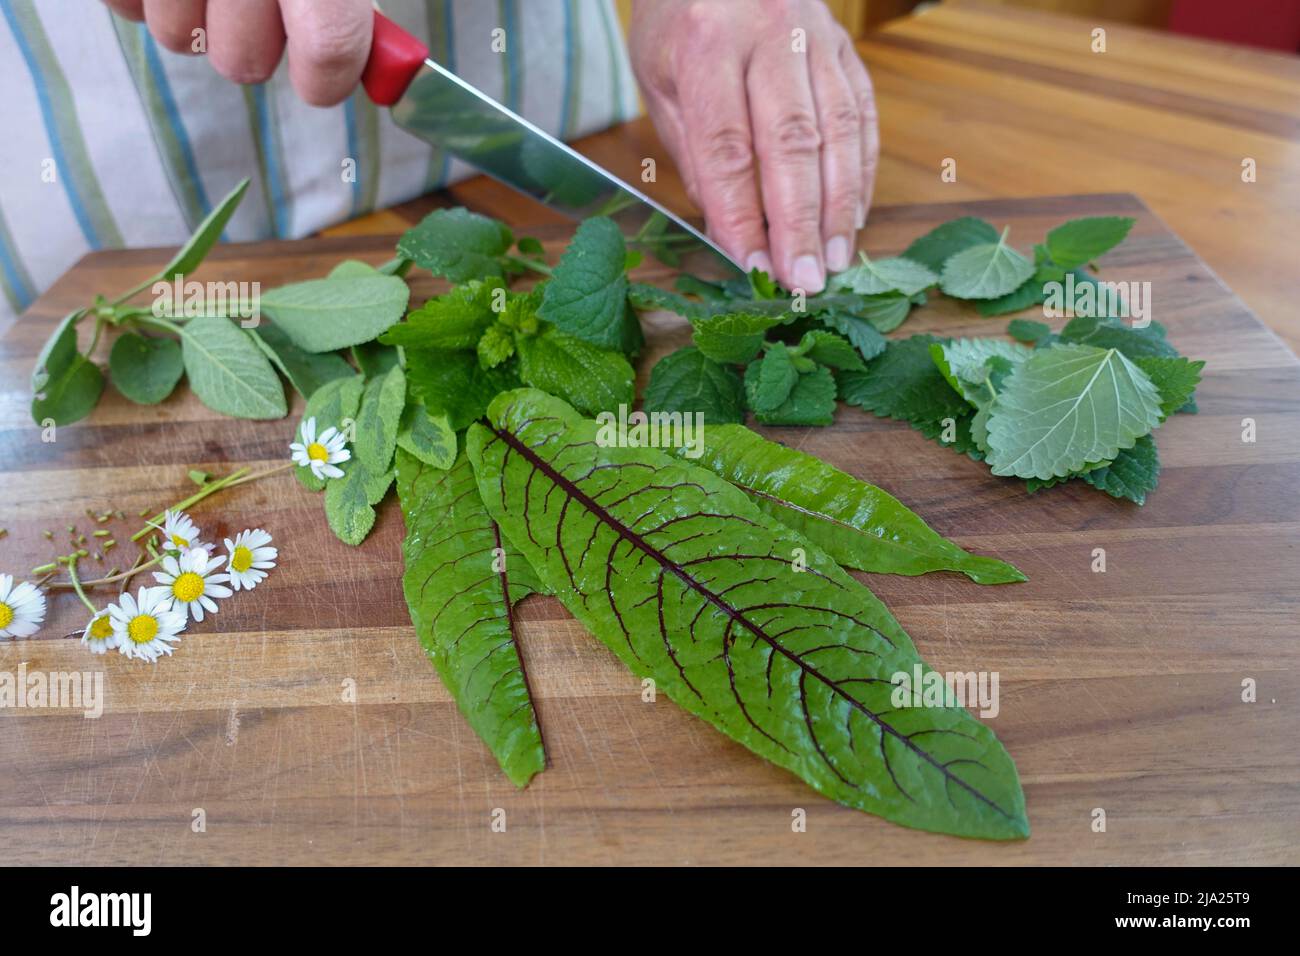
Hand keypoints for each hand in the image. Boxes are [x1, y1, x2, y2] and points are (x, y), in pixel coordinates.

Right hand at [102, 0, 372, 105]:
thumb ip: (350, 9)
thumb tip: (390, 76)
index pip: (329, 48)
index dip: (326, 77)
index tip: (321, 75)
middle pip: (243, 60)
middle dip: (252, 46)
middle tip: (256, 4)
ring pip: (178, 38)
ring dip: (195, 16)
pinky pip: (126, 7)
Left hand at [629, 0, 878, 292]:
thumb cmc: (680, 25)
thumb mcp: (661, 81)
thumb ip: (696, 153)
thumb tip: (733, 229)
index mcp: (708, 43)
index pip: (728, 145)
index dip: (742, 213)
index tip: (751, 266)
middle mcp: (769, 33)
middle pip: (791, 142)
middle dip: (799, 221)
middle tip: (803, 280)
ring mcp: (816, 35)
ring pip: (838, 130)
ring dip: (839, 205)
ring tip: (835, 260)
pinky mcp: (845, 46)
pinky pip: (862, 114)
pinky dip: (860, 171)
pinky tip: (853, 217)